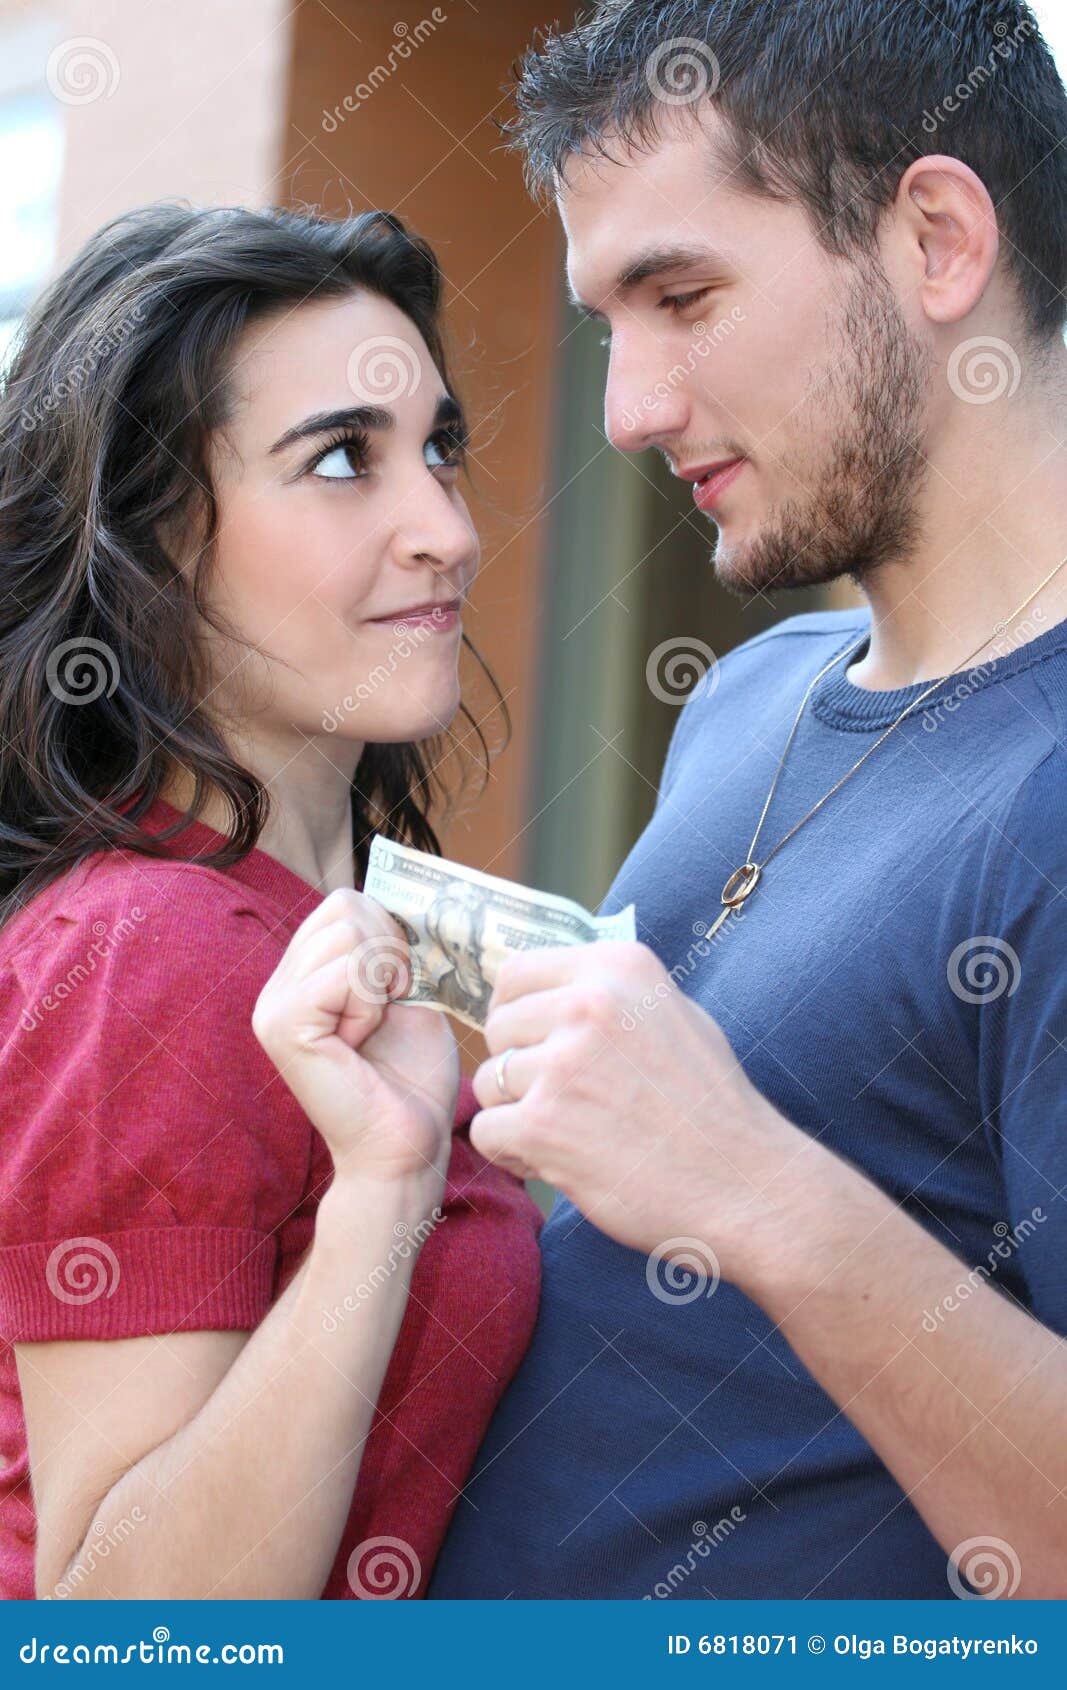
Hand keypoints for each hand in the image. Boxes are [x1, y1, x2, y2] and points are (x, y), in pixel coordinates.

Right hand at [252, 888, 457, 1192]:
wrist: (406, 1142)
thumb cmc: (412, 1077)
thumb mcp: (407, 993)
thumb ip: (393, 945)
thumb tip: (400, 896)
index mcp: (303, 973)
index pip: (345, 902)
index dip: (389, 934)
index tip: (396, 989)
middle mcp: (278, 984)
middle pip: (345, 905)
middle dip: (388, 952)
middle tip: (386, 1007)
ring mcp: (272, 1004)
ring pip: (348, 933)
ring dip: (380, 980)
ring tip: (372, 1026)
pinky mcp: (283, 1025)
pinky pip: (346, 973)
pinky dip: (370, 1002)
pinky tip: (361, 1041)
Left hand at [470, 941, 803, 1281]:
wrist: (745, 1185)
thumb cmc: (714, 1108)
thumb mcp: (675, 1015)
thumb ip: (609, 995)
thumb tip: (544, 992)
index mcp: (619, 967)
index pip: (517, 973)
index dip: (516, 1013)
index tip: (532, 1043)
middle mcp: (588, 1003)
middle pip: (499, 1027)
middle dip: (518, 1066)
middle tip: (564, 1101)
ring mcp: (563, 1063)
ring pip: (489, 1081)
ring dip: (517, 1113)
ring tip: (571, 1135)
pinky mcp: (544, 1123)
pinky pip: (487, 1131)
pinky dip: (514, 1154)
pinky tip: (558, 1162)